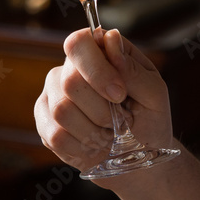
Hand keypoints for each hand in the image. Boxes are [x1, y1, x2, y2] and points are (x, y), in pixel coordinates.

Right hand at [34, 28, 173, 186]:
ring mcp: (52, 97)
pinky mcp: (44, 124)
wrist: (139, 159)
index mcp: (97, 54)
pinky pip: (55, 135)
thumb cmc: (149, 120)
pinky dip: (83, 147)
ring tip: (108, 134)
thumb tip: (110, 39)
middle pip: (69, 81)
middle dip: (102, 109)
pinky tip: (94, 146)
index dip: (97, 69)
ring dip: (94, 130)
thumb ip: (133, 68)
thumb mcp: (154, 94)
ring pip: (62, 110)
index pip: (78, 43)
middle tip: (121, 121)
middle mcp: (68, 70)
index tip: (120, 94)